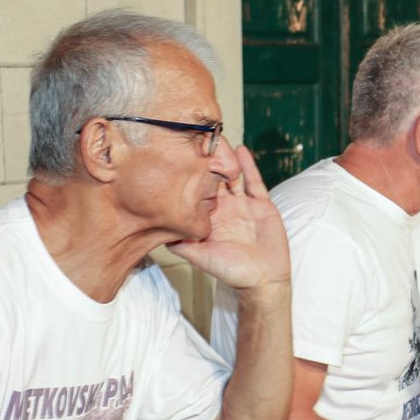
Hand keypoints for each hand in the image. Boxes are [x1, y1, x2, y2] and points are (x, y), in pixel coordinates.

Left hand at [167, 146, 290, 291]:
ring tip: (215, 140)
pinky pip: (255, 181)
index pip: (196, 192)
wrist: (263, 279)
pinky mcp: (262, 204)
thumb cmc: (232, 272)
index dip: (188, 177)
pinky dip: (248, 165)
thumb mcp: (200, 257)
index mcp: (210, 219)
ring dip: (225, 160)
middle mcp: (225, 209)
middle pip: (213, 179)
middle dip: (205, 163)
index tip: (177, 159)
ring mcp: (243, 205)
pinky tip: (240, 150)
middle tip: (194, 141)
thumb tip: (156, 232)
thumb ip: (180, 245)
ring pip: (232, 176)